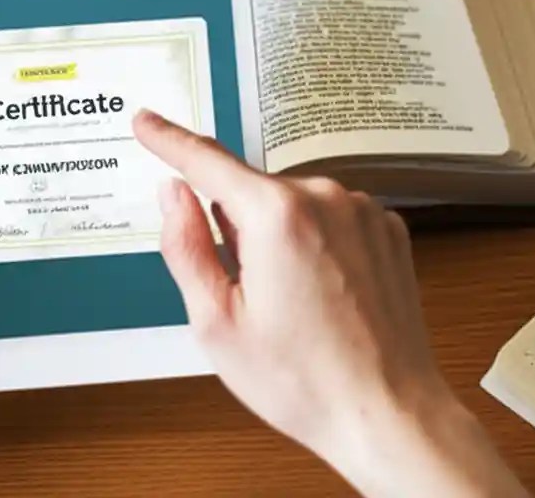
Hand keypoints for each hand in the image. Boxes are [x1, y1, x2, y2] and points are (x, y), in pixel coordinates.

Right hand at [133, 110, 524, 497]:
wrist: (388, 413)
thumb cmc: (304, 381)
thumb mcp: (217, 322)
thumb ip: (185, 246)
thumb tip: (172, 193)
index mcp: (276, 215)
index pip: (206, 160)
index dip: (167, 139)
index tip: (146, 121)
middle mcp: (325, 197)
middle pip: (250, 192)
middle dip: (235, 232)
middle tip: (247, 300)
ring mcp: (362, 211)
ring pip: (290, 207)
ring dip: (276, 240)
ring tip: (293, 309)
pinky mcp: (388, 229)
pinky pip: (328, 220)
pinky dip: (314, 246)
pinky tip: (322, 298)